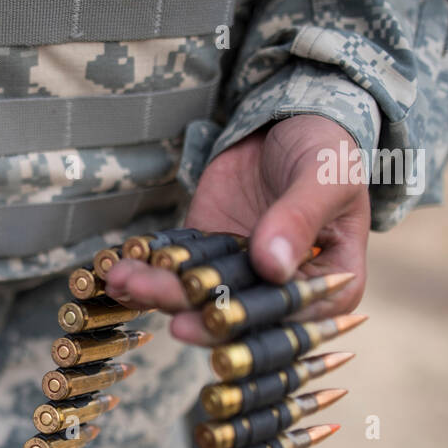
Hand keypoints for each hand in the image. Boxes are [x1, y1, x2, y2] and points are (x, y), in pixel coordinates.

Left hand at [105, 115, 370, 343]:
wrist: (290, 124)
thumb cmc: (325, 150)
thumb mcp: (324, 178)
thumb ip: (299, 219)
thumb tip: (273, 266)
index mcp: (330, 289)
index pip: (285, 319)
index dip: (244, 324)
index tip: (203, 320)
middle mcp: (282, 295)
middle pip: (231, 311)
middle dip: (184, 304)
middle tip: (146, 293)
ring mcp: (240, 278)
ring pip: (196, 295)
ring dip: (156, 290)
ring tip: (122, 279)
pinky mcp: (205, 258)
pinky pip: (174, 271)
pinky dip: (146, 272)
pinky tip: (116, 270)